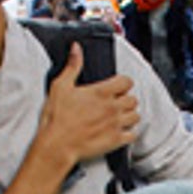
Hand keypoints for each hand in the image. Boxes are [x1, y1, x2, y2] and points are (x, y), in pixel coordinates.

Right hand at [38, 43, 137, 169]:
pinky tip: (119, 132)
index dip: (123, 83)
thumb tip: (76, 49)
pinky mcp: (115, 141)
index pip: (127, 81)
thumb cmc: (56, 118)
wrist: (56, 145)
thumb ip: (72, 66)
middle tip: (115, 103)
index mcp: (101, 92)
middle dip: (126, 99)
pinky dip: (129, 133)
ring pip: (136, 116)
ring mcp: (115, 124)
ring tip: (119, 117)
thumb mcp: (60, 86)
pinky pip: (133, 135)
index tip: (116, 87)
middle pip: (133, 99)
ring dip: (129, 115)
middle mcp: (112, 107)